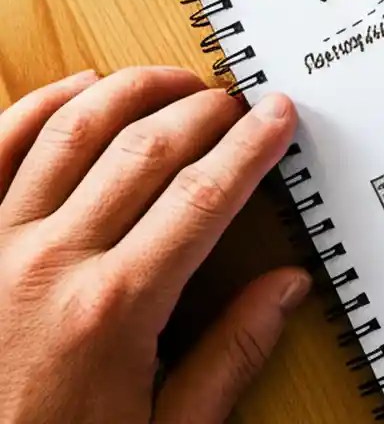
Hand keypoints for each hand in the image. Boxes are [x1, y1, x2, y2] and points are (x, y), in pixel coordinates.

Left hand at [0, 67, 309, 423]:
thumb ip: (231, 355)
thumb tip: (289, 288)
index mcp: (116, 308)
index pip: (204, 196)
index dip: (250, 146)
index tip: (277, 116)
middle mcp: (52, 262)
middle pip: (146, 150)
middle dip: (204, 111)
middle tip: (236, 102)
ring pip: (72, 131)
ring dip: (132, 92)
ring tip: (173, 82)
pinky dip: (40, 106)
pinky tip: (80, 90)